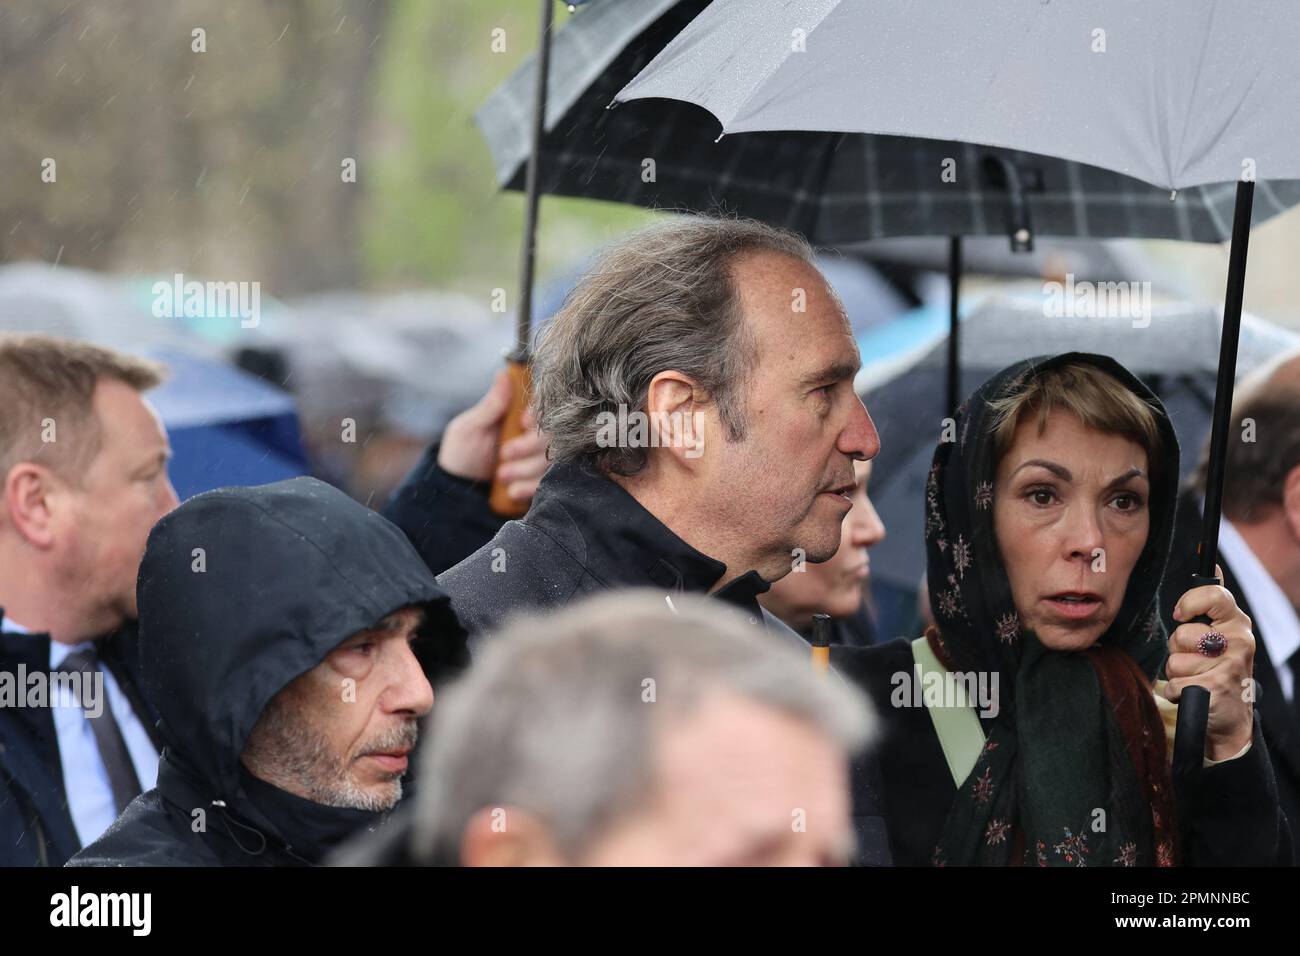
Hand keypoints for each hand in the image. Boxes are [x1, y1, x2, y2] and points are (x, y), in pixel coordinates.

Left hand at [437, 370, 549, 503]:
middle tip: (504, 454)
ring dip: (525, 470)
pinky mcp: (538, 480)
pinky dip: (529, 488)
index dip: (538, 414)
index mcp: (518, 415)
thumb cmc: (461, 452)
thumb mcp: (469, 427)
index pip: (543, 407)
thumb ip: (491, 405)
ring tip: (501, 475)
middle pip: (552, 435)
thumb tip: (503, 374)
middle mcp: (533, 435)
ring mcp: (538, 459)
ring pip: (551, 461)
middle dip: (528, 447)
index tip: (522, 421)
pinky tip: (512, 490)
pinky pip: (546, 483)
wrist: (457, 487)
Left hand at [1162, 565, 1255, 761]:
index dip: (1189, 603)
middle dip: (1177, 649)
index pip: (1214, 595)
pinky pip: (1174, 684)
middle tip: (1194, 659)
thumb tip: (1211, 563)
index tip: (1180, 616)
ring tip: (1195, 677)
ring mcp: (1229, 665)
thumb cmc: (1217, 668)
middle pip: (1181, 634)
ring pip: (1174, 661)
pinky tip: (1193, 693)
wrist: (1229, 716)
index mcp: (1237, 623)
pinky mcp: (1216, 688)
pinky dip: (1176, 692)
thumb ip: (1211, 603)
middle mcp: (1239, 641)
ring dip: (1176, 673)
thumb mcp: (1220, 632)